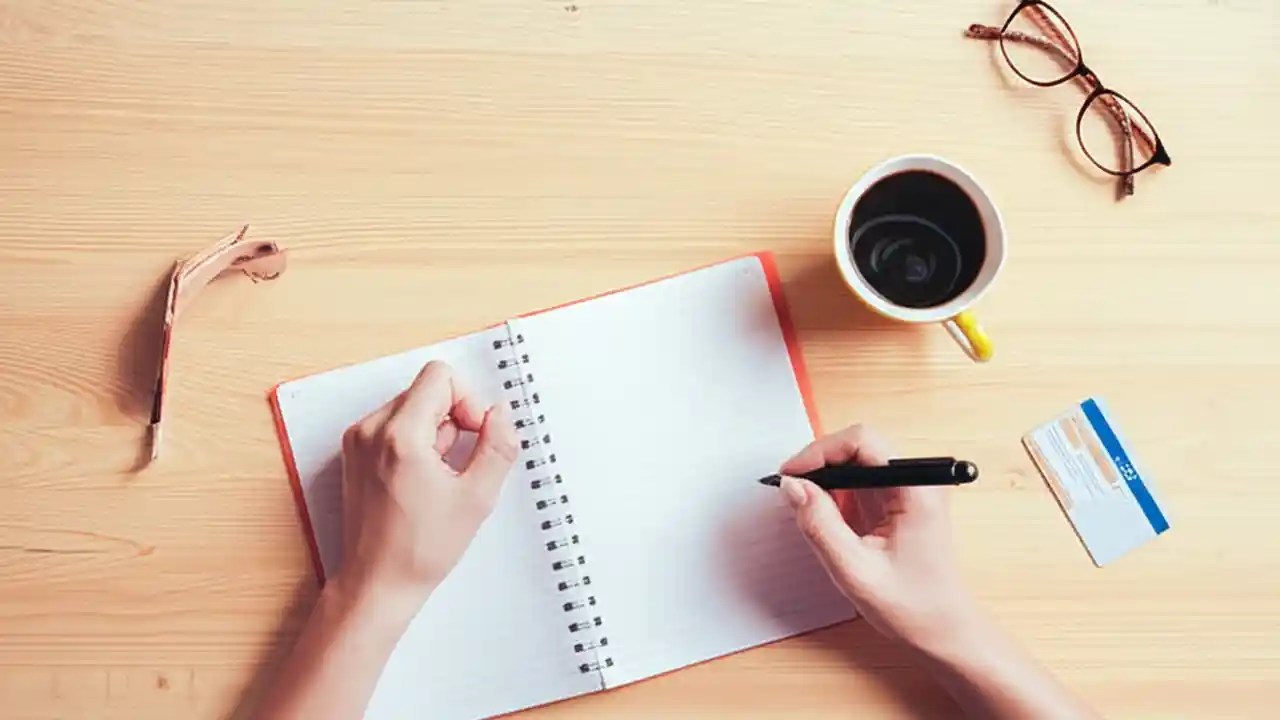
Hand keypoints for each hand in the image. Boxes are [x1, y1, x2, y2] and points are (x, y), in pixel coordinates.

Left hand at [334, 360, 519, 615]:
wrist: (377, 582)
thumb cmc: (420, 549)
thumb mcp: (477, 497)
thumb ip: (497, 446)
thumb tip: (501, 413)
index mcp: (400, 436)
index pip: (440, 376)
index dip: (468, 400)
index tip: (474, 435)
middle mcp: (371, 430)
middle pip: (426, 389)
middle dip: (452, 418)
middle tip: (457, 462)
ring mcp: (358, 440)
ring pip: (411, 405)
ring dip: (434, 431)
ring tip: (437, 475)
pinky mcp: (354, 452)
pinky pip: (393, 423)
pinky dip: (414, 440)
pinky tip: (419, 478)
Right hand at [779, 424, 977, 655]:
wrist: (943, 631)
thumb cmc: (912, 606)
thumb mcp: (855, 570)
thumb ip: (820, 525)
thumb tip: (792, 487)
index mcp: (915, 491)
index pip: (861, 442)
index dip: (820, 451)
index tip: (792, 474)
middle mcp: (916, 483)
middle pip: (857, 448)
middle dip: (819, 465)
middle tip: (792, 491)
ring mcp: (908, 492)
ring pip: (856, 464)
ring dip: (826, 481)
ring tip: (808, 511)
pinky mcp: (898, 504)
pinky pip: (860, 484)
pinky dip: (836, 496)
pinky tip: (827, 522)